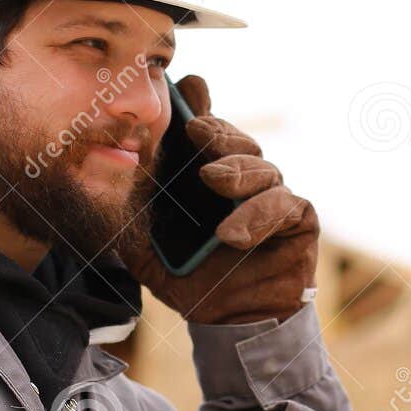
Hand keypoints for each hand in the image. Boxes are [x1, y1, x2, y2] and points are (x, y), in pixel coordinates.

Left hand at [119, 75, 318, 325]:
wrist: (227, 322)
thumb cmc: (192, 279)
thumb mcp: (147, 246)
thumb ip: (134, 212)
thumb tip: (112, 174)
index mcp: (211, 177)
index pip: (208, 133)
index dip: (200, 108)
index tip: (187, 89)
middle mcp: (245, 180)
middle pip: (238, 141)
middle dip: (217, 132)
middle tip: (195, 131)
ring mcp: (274, 197)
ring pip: (263, 167)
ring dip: (236, 171)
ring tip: (211, 179)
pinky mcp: (298, 221)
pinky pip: (284, 205)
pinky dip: (257, 214)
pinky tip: (231, 233)